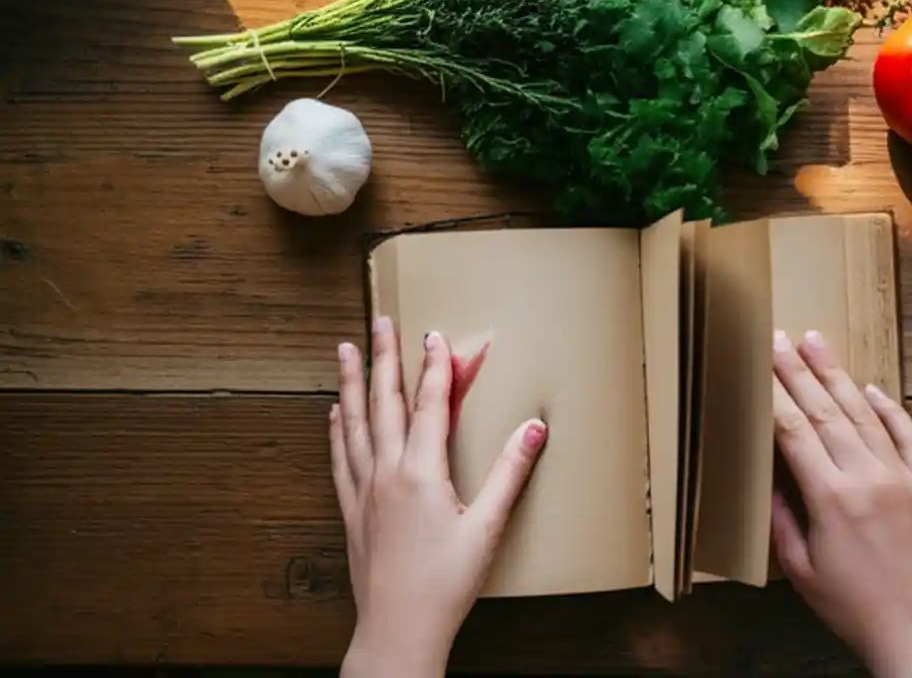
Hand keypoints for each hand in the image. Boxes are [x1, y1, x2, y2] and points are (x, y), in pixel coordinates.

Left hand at [331, 316, 547, 677]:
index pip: (429, 405)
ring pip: (354, 423)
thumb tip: (535, 428)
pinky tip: (335, 412)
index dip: (436, 368)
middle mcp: (386, 474)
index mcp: (421, 473)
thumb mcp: (488, 527)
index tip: (437, 336)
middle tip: (380, 322)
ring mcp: (363, 491)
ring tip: (346, 351)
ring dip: (352, 383)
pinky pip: (339, 457)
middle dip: (385, 358)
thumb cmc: (445, 585)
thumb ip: (511, 473)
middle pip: (385, 403)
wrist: (398, 630)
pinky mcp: (351, 510)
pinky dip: (337, 429)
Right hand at [770, 330, 911, 677]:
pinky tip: (871, 388)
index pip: (794, 431)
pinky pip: (908, 437)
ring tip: (817, 345)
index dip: (774, 394)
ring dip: (838, 376)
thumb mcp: (801, 571)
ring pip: (865, 415)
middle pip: (826, 411)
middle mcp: (867, 479)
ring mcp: (902, 479)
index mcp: (830, 499)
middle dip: (799, 371)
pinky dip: (889, 409)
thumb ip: (783, 521)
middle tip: (780, 339)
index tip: (760, 364)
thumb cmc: (852, 608)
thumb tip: (773, 482)